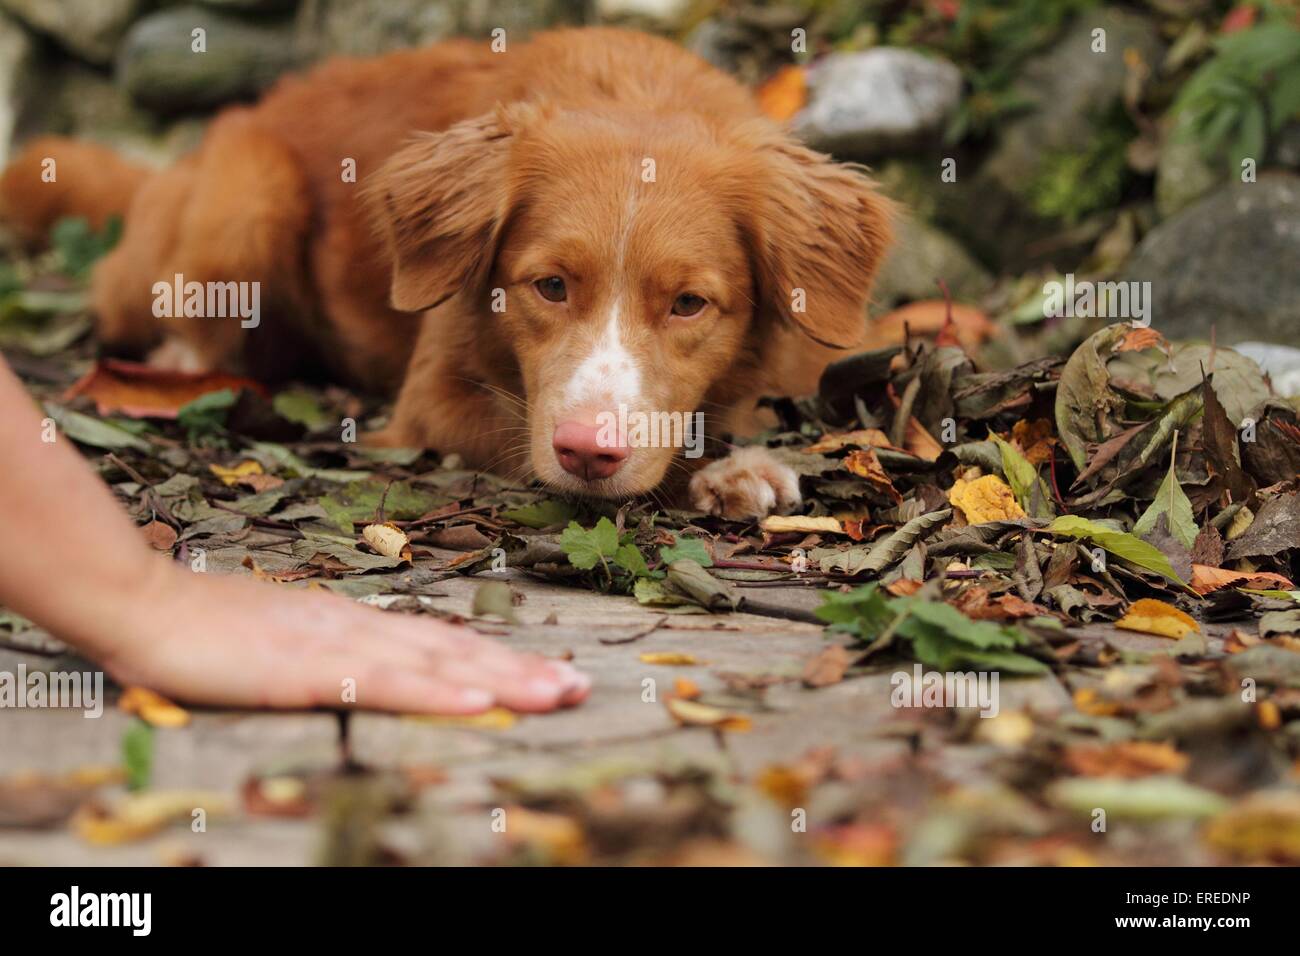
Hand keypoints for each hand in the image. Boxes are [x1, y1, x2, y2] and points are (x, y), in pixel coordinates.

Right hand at [97, 563, 589, 713]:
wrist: (144, 603)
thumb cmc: (209, 627)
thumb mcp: (286, 639)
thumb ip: (333, 651)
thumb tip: (378, 665)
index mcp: (355, 623)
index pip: (443, 643)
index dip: (499, 659)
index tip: (550, 672)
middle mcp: (360, 628)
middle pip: (455, 652)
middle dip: (521, 672)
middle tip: (580, 688)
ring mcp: (337, 646)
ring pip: (436, 666)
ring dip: (501, 681)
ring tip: (556, 694)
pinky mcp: (308, 670)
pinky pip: (384, 684)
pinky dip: (437, 694)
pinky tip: (478, 703)